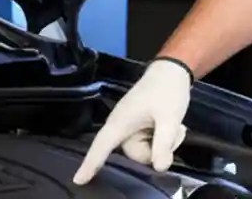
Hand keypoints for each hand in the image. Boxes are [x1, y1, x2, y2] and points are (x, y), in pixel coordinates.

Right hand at [72, 59, 192, 184]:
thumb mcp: (169, 118)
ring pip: (146, 152)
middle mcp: (121, 127)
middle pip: (136, 155)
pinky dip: (163, 139)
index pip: (101, 147)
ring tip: (172, 125)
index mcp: (120, 122)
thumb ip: (164, 144)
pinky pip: (149, 145)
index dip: (90, 164)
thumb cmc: (166, 90)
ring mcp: (130, 128)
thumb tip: (159, 168)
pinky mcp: (138, 128)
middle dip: (157, 149)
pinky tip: (171, 126)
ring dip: (163, 143)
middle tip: (172, 130)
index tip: (79, 180)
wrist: (172, 71)